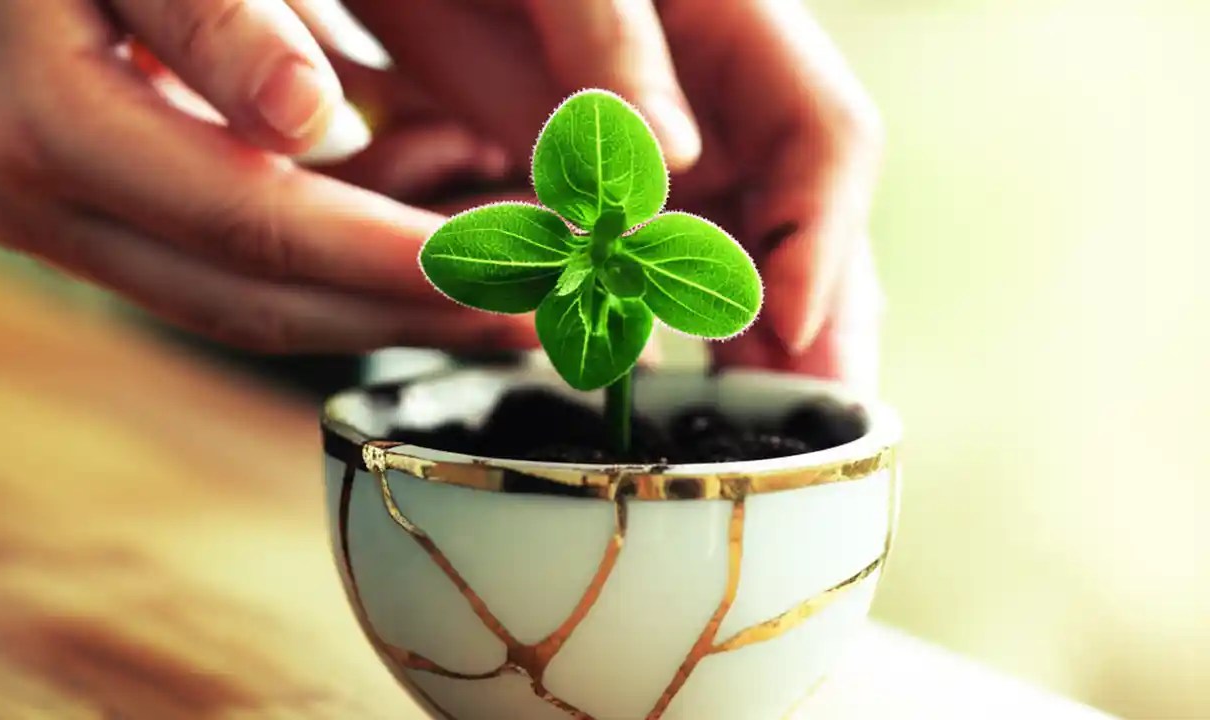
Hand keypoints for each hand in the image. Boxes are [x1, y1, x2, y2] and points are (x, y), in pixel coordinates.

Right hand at [0, 0, 538, 352]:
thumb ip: (218, 18)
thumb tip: (305, 119)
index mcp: (48, 124)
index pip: (256, 225)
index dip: (392, 261)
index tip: (507, 274)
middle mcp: (42, 200)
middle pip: (258, 300)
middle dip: (409, 311)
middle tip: (534, 312)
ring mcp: (67, 223)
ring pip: (251, 309)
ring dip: (385, 312)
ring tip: (504, 303)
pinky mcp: (99, 222)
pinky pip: (233, 278)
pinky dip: (338, 281)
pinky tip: (425, 265)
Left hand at [344, 0, 882, 389]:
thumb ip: (612, 40)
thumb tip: (673, 160)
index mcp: (743, 36)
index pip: (828, 140)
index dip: (824, 236)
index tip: (785, 319)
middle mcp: (720, 110)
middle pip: (802, 228)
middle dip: (816, 330)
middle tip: (817, 436)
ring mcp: (665, 161)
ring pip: (736, 268)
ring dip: (752, 353)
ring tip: (754, 445)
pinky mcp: (601, 195)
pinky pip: (651, 276)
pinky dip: (663, 334)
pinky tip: (663, 397)